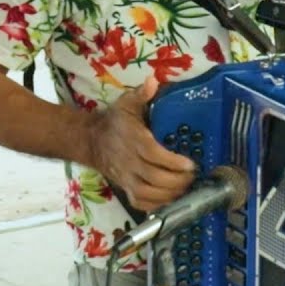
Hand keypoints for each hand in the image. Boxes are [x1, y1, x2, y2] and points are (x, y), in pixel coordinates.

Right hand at [87, 76, 195, 212]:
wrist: (92, 141)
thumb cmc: (115, 122)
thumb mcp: (126, 103)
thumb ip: (141, 94)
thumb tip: (153, 81)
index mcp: (132, 140)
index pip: (153, 154)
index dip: (173, 162)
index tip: (190, 163)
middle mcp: (129, 161)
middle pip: (155, 177)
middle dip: (178, 180)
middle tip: (193, 176)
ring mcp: (126, 178)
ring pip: (150, 193)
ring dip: (172, 194)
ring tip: (186, 187)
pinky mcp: (125, 188)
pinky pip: (142, 203)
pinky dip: (159, 205)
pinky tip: (171, 198)